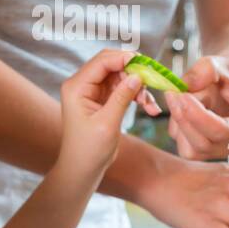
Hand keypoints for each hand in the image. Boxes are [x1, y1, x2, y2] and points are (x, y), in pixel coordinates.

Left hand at [57, 49, 159, 180]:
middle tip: (152, 82)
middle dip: (134, 72)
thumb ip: (122, 97)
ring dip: (138, 86)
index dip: (125, 59)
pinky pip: (123, 88)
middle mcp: (83, 84)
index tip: (147, 66)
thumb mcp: (107, 123)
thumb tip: (138, 76)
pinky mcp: (103, 99)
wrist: (83, 168)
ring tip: (149, 104)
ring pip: (121, 76)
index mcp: (77, 87)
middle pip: (112, 64)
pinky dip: (137, 95)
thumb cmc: (89, 149)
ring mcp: (93, 91)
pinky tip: (150, 108)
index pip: (102, 62)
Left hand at [167, 54, 228, 161]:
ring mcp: (224, 153)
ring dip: (179, 123)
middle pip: (203, 144)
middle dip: (183, 118)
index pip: (221, 130)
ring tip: (186, 97)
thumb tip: (184, 86)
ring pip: (190, 149)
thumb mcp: (223, 64)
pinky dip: (179, 128)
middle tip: (172, 93)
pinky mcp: (208, 153)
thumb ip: (204, 71)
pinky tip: (186, 108)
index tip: (181, 94)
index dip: (196, 114)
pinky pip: (185, 148)